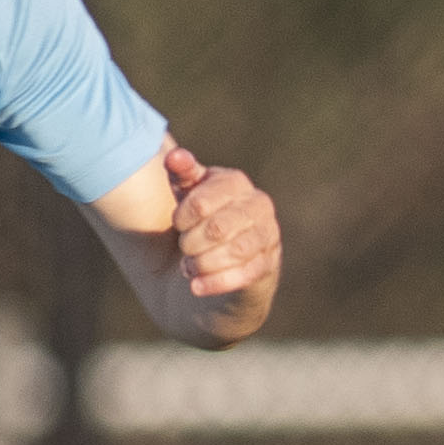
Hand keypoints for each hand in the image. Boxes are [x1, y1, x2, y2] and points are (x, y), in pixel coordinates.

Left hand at [163, 145, 280, 307]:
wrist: (220, 257)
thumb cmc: (200, 219)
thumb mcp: (186, 193)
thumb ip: (181, 173)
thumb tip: (174, 157)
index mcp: (235, 182)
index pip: (202, 202)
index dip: (182, 218)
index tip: (177, 224)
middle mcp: (258, 204)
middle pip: (218, 229)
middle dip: (192, 244)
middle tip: (183, 249)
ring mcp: (268, 235)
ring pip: (235, 251)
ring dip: (203, 264)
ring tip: (188, 268)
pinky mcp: (269, 264)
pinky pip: (245, 274)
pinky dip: (216, 283)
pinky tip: (197, 287)